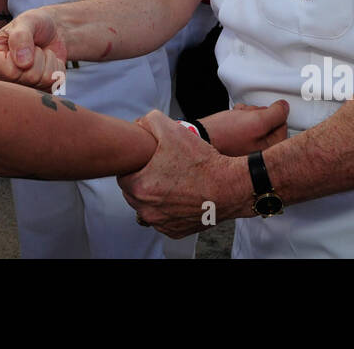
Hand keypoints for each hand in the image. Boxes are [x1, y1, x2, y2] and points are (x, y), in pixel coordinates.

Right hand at [0, 8, 68, 89]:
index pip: (11, 71)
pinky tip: (48, 62)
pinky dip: (57, 68)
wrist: (51, 31)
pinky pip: (56, 84)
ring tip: (40, 53)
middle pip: (30, 78)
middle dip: (39, 57)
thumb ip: (21, 37)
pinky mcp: (38, 91)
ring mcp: (21, 87)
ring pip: (44, 81)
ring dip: (49, 61)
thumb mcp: (26, 21)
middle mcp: (3, 77)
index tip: (25, 42)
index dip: (25, 56)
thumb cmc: (34, 24)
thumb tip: (23, 63)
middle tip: (34, 47)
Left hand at [118, 110, 248, 238]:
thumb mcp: (173, 130)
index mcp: (140, 187)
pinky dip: (169, 209)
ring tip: (171, 181)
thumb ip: (149, 121)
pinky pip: (164, 219)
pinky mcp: (175, 231)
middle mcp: (148, 210)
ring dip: (154, 196)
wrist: (230, 187)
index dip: (133, 166)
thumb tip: (139, 124)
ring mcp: (161, 223)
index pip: (123, 176)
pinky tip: (181, 195)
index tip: (144, 162)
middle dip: (142, 180)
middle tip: (158, 169)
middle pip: (134, 193)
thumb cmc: (202, 163)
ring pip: (148, 207)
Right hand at [200, 101, 288, 155]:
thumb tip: (285, 107)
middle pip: (269, 121)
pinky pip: (245, 122)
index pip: (283, 124)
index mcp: (270, 149)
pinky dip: (239, 117)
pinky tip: (231, 120)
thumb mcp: (255, 121)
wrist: (200, 137)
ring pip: (256, 119)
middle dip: (256, 113)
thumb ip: (275, 114)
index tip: (259, 115)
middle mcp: (262, 150)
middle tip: (244, 118)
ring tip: (235, 119)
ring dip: (246, 114)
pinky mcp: (239, 140)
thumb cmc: (225, 135)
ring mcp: (250, 145)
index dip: (271, 114)